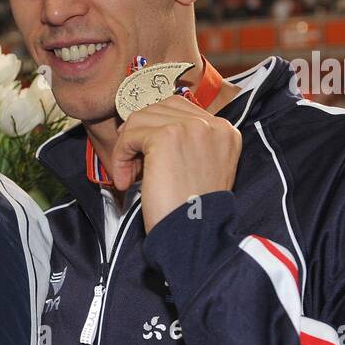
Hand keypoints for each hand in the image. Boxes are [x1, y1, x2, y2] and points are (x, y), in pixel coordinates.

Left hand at [109, 95, 241, 232]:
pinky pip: (130, 136)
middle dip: (138, 136)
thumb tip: (144, 127)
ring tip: (128, 176)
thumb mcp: (200, 168)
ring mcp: (191, 127)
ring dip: (126, 148)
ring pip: (141, 119)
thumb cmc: (192, 211)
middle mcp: (212, 124)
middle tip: (132, 167)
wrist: (194, 235)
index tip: (143, 156)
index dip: (154, 130)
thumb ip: (186, 144)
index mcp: (224, 131)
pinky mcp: (167, 137)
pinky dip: (120, 158)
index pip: (180, 109)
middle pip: (158, 109)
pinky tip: (125, 181)